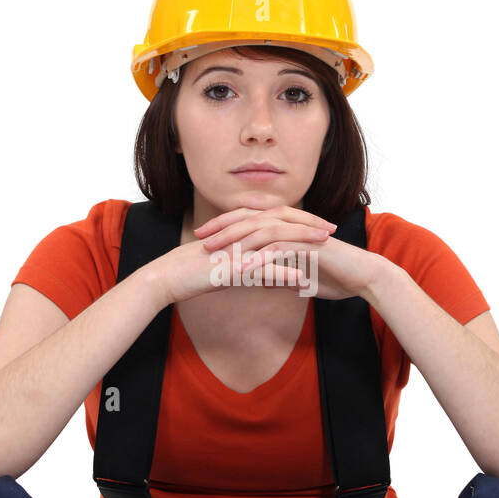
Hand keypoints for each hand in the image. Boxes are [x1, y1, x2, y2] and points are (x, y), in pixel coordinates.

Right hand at [145, 204, 331, 306]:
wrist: (166, 278)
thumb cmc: (192, 272)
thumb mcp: (223, 263)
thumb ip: (243, 262)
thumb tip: (261, 269)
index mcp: (238, 230)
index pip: (274, 219)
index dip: (298, 220)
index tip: (320, 225)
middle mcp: (238, 234)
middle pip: (279, 223)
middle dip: (308, 225)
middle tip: (332, 228)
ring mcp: (234, 249)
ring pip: (273, 241)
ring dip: (301, 242)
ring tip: (325, 246)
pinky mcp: (229, 267)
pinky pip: (259, 269)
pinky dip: (281, 272)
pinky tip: (301, 278)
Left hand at [193, 205, 384, 301]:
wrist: (364, 278)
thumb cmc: (337, 277)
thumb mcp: (300, 277)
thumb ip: (281, 274)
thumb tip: (263, 280)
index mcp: (288, 228)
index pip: (250, 221)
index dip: (226, 227)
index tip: (204, 238)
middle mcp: (292, 224)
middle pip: (250, 219)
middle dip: (223, 228)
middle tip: (200, 239)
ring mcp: (300, 233)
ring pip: (260, 230)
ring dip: (235, 241)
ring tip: (215, 253)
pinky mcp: (309, 245)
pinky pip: (278, 248)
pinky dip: (258, 257)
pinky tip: (242, 268)